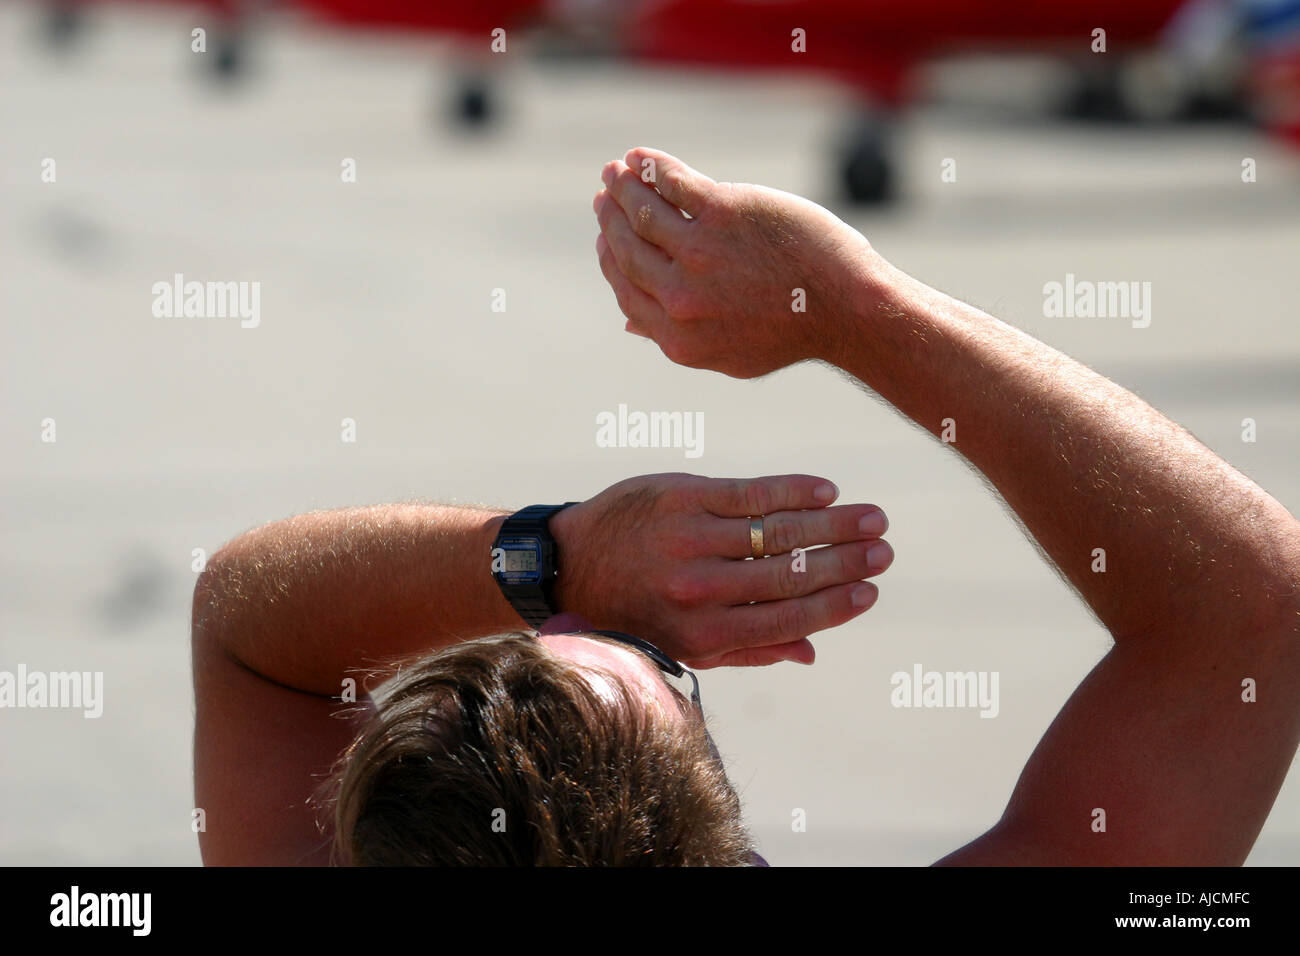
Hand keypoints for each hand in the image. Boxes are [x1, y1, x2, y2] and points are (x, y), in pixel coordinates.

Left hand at [549, 473, 892, 667]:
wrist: (571, 564)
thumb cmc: (636, 611)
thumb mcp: (684, 646)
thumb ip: (749, 649)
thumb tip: (812, 652)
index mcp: (703, 633)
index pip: (787, 618)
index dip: (836, 605)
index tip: (871, 592)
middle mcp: (698, 588)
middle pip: (791, 573)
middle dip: (846, 561)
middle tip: (884, 550)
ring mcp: (689, 538)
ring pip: (778, 531)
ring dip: (833, 523)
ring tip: (871, 518)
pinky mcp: (681, 495)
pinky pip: (750, 492)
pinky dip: (792, 490)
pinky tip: (825, 491)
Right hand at [593, 147, 876, 378]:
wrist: (848, 307)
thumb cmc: (794, 330)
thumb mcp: (729, 355)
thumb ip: (675, 340)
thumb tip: (629, 325)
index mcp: (677, 338)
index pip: (626, 290)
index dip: (610, 258)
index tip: (606, 235)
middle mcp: (681, 298)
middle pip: (627, 249)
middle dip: (610, 218)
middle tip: (604, 194)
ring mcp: (700, 253)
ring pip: (641, 212)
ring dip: (622, 185)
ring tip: (616, 170)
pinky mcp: (724, 213)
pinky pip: (671, 183)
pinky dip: (648, 166)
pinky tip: (639, 157)